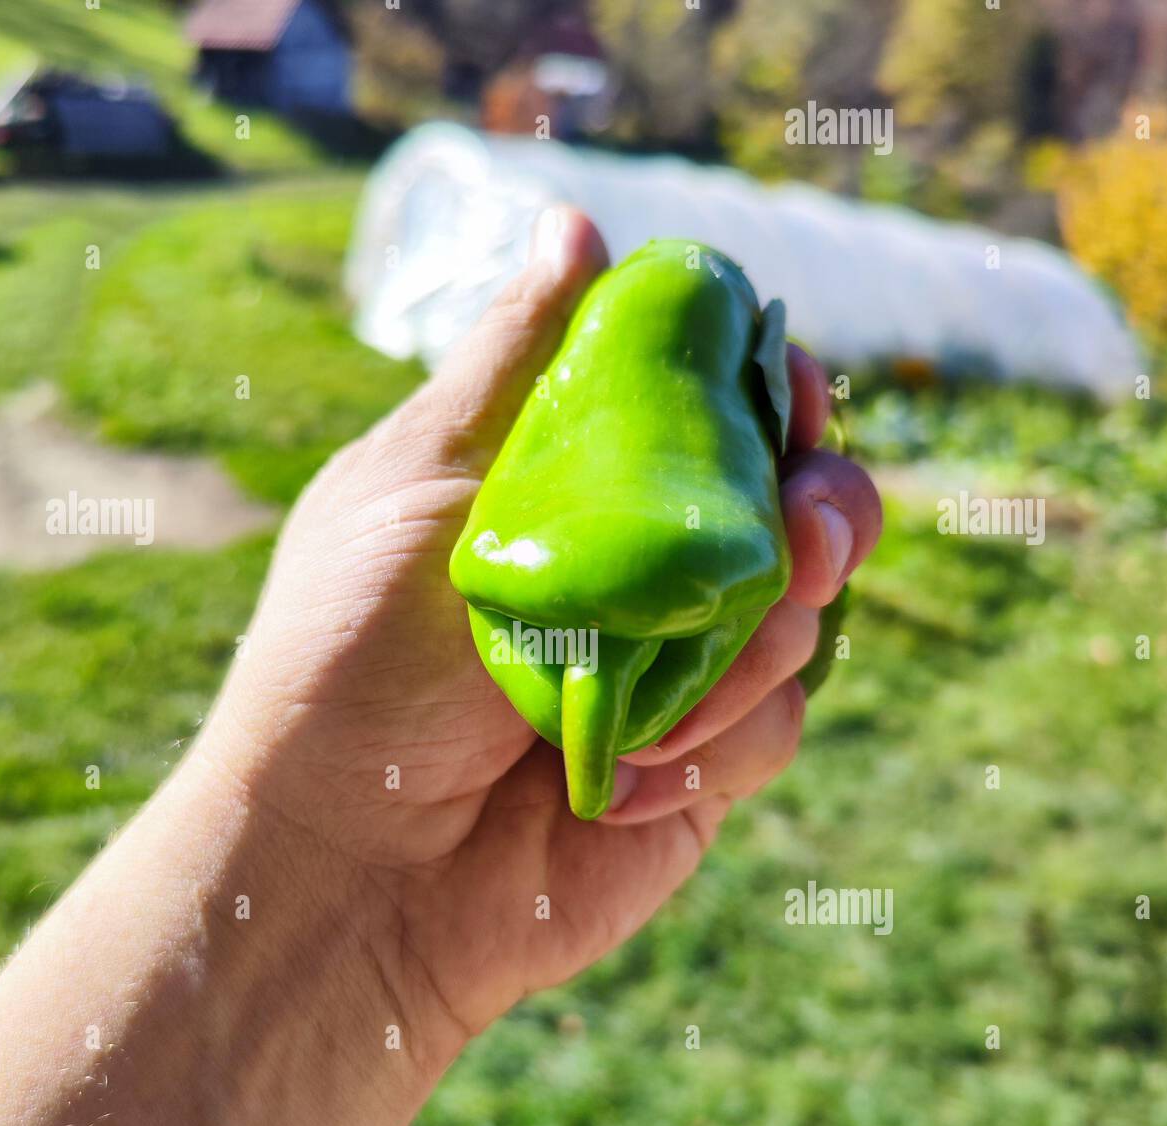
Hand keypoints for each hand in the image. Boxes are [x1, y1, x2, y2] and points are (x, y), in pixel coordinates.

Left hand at [203, 207, 882, 1061]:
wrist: (348, 862)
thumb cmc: (352, 657)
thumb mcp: (416, 482)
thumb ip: (514, 364)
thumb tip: (581, 223)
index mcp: (579, 493)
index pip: (713, 416)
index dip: (769, 391)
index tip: (786, 388)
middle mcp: (641, 578)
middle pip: (792, 509)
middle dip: (818, 506)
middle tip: (802, 522)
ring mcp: (680, 676)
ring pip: (804, 620)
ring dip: (757, 639)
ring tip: (665, 684)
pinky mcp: (701, 773)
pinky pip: (773, 733)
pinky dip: (715, 744)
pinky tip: (625, 776)